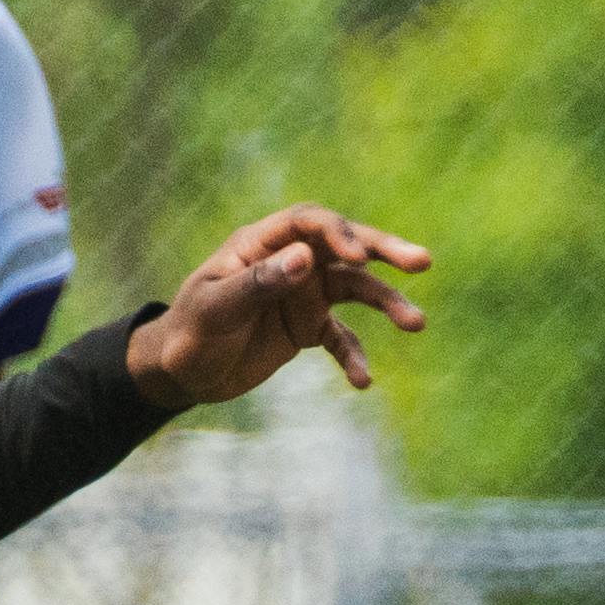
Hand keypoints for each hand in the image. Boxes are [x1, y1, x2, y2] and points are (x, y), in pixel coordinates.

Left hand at [126, 204, 430, 406]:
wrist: (182, 372)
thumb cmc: (189, 332)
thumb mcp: (216, 309)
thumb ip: (257, 283)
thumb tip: (305, 258)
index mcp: (260, 244)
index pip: (308, 223)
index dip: (337, 233)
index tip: (357, 258)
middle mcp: (290, 262)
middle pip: (346, 247)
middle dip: (384, 251)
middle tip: (421, 261)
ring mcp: (303, 294)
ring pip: (356, 290)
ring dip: (387, 303)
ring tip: (416, 322)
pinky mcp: (309, 328)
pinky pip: (341, 338)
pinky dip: (354, 356)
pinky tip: (363, 381)